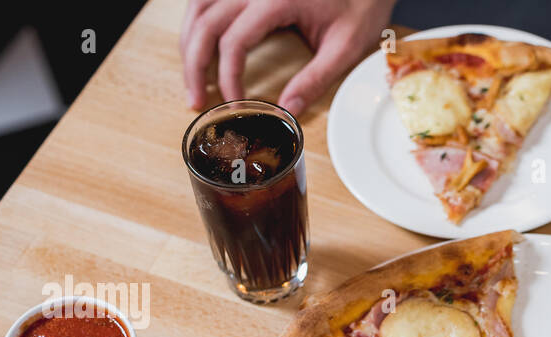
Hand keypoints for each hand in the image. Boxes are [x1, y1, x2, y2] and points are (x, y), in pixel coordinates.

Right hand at [180, 0, 396, 113]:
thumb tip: (287, 111)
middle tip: (196, 101)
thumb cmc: (361, 5)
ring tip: (192, 78)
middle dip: (194, 65)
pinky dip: (198, 22)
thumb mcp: (345, 48)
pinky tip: (199, 46)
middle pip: (205, 23)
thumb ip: (314, 79)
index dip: (228, 76)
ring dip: (189, 42)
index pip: (235, 40)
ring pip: (198, 6)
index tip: (234, 103)